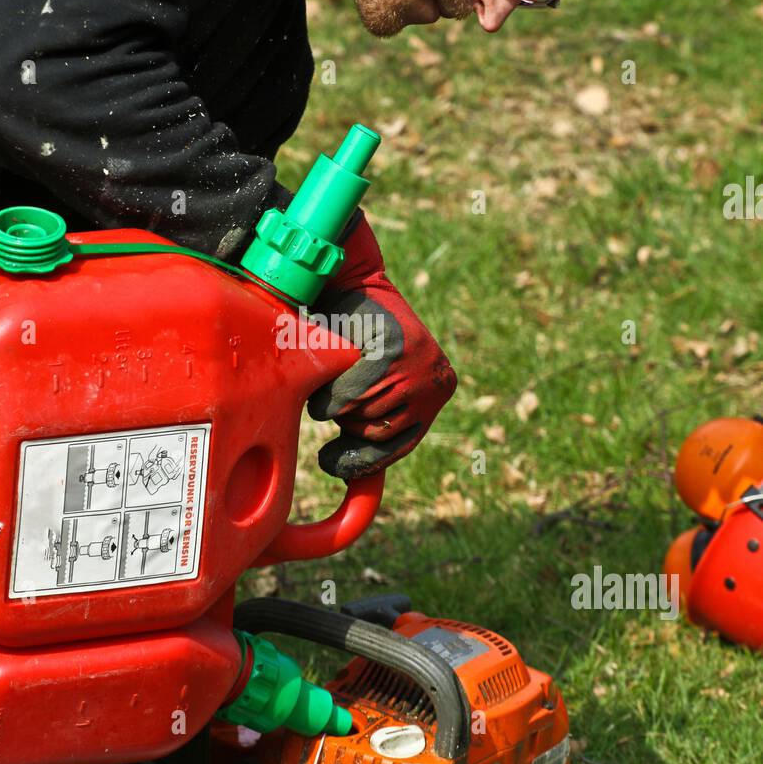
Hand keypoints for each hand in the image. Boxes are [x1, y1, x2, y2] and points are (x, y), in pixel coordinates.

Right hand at [307, 213, 456, 480]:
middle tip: (333, 391)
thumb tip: (358, 488)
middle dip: (346, 421)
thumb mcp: (372, 382)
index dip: (362, 457)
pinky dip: (325, 393)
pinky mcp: (393, 354)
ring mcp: (418, 368)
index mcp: (437, 388)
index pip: (401, 443)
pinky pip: (342, 401)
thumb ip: (374, 420)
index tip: (331, 461)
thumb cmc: (349, 332)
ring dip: (332, 404)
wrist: (345, 274)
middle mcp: (435, 381)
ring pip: (356, 419)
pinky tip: (329, 364)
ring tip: (332, 371)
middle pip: (376, 435)